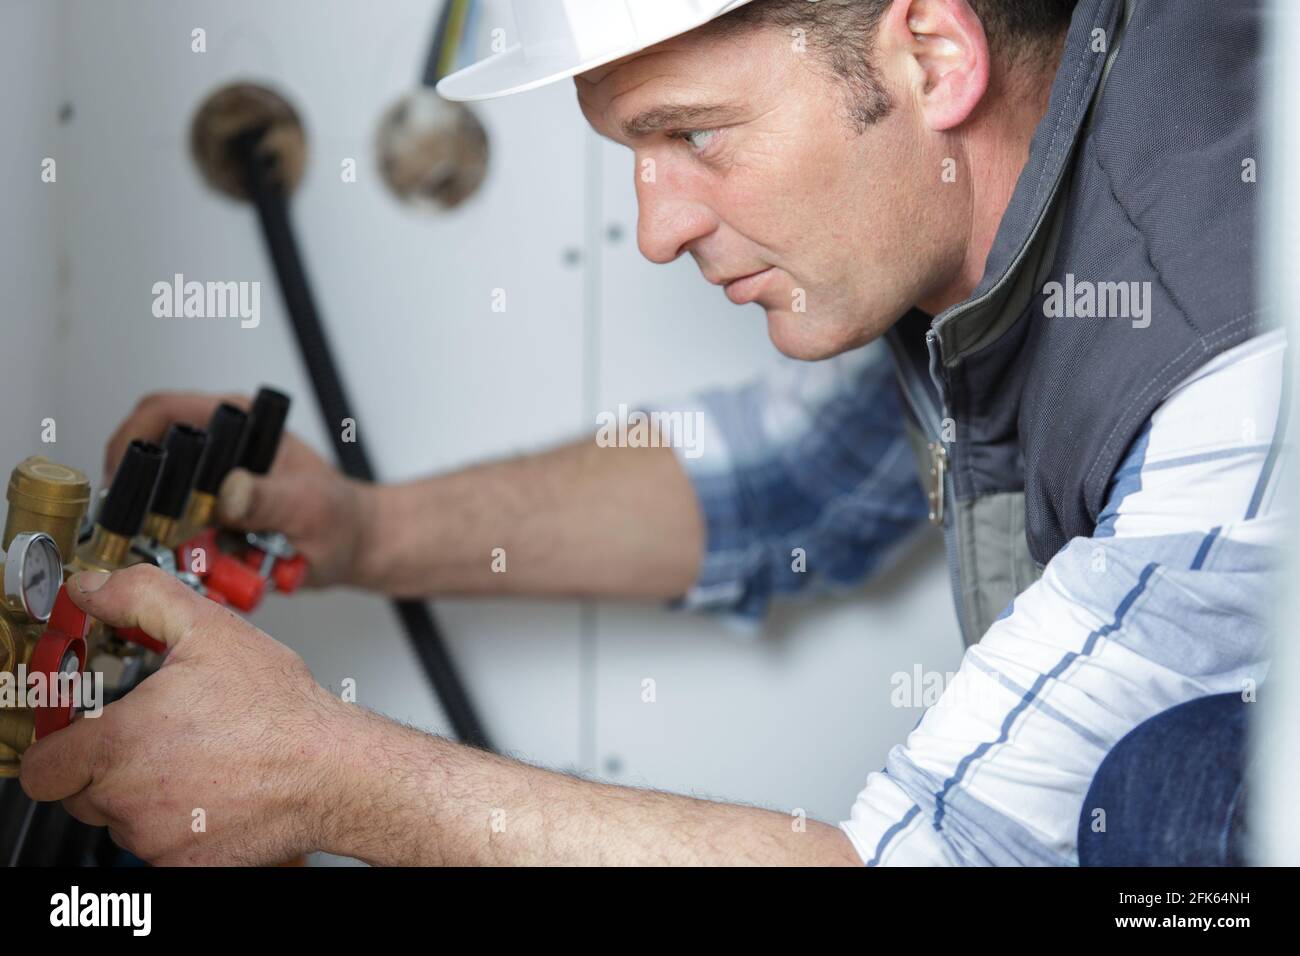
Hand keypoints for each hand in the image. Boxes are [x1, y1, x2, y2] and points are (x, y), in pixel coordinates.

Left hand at [18, 564, 354, 864]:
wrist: (333, 771)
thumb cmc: (281, 710)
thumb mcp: (211, 629)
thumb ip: (142, 598)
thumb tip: (93, 589)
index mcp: (121, 741)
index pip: (43, 767)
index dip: (59, 747)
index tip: (83, 734)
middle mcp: (129, 798)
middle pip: (81, 794)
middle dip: (108, 768)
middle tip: (157, 741)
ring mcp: (156, 838)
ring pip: (123, 821)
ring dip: (145, 797)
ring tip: (197, 763)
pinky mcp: (185, 866)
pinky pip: (161, 850)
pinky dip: (180, 827)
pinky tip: (215, 795)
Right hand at [105, 391, 374, 587]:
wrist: (355, 546)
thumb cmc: (341, 515)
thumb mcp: (309, 506)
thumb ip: (270, 499)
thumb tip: (230, 492)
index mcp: (243, 425)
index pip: (164, 412)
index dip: (131, 441)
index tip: (121, 481)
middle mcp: (223, 450)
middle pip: (151, 460)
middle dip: (140, 498)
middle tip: (137, 529)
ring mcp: (214, 484)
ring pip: (159, 503)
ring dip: (161, 532)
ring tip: (173, 554)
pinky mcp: (213, 517)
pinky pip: (178, 534)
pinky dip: (180, 552)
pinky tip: (193, 566)